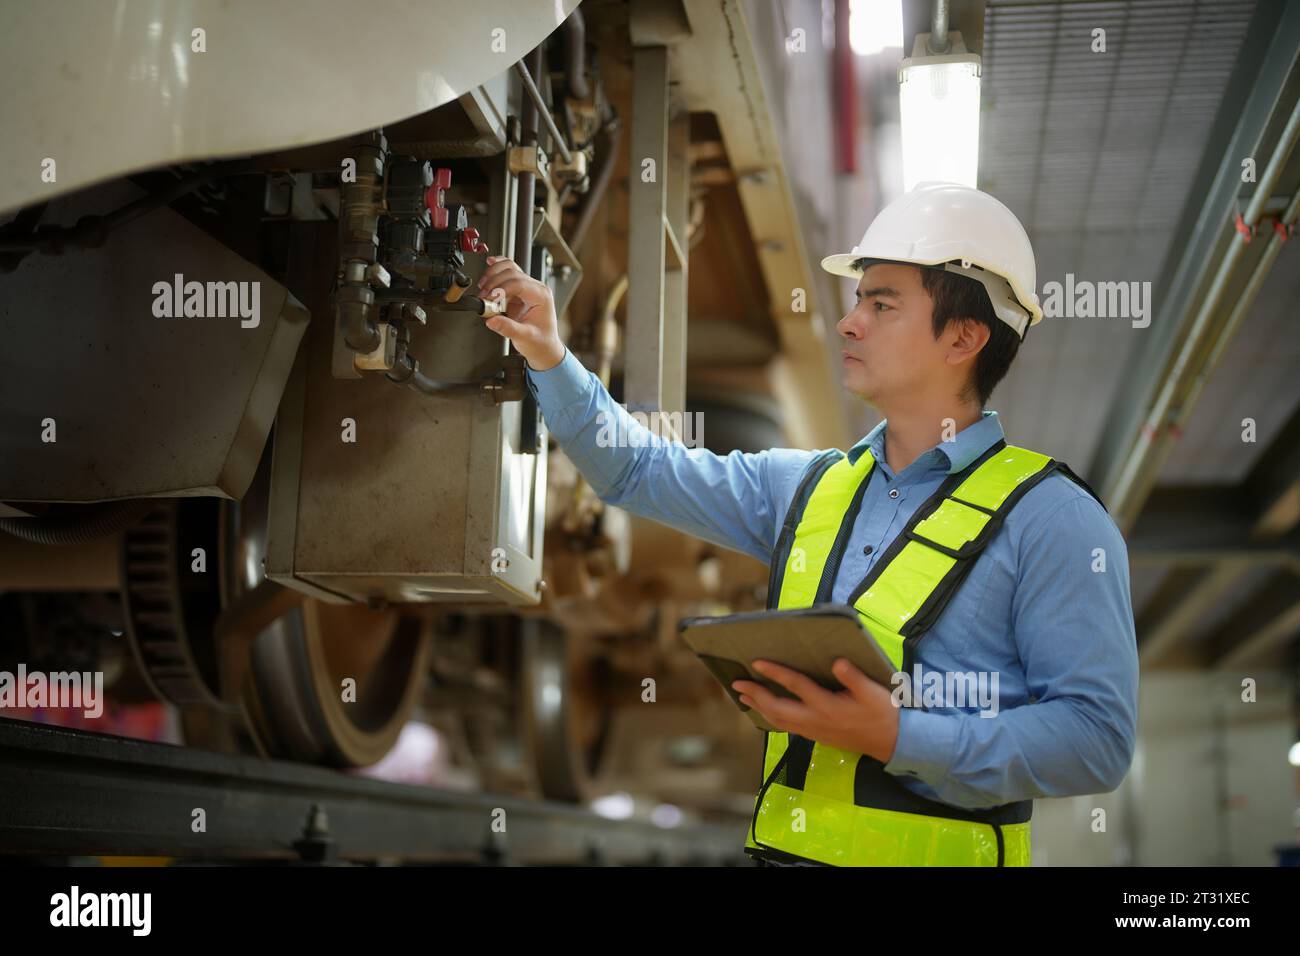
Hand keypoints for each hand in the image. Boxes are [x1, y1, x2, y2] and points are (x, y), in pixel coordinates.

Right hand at [476, 255, 565, 370]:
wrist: (544, 347)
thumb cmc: (540, 342)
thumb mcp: (525, 338)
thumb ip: (508, 328)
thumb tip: (491, 320)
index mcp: (542, 296)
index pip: (519, 284)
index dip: (501, 289)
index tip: (489, 298)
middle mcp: (536, 288)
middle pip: (512, 273)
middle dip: (494, 283)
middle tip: (483, 297)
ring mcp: (528, 287)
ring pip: (509, 267)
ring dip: (493, 274)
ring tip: (483, 286)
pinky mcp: (519, 289)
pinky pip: (508, 272)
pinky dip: (497, 268)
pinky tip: (489, 265)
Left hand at [731, 658, 899, 761]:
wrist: (891, 742)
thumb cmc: (882, 713)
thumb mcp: (873, 692)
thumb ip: (854, 677)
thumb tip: (837, 662)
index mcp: (828, 706)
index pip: (796, 686)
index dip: (775, 673)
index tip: (757, 662)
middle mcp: (816, 720)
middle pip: (777, 709)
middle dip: (755, 695)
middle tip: (736, 683)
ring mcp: (814, 731)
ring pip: (779, 721)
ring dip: (759, 707)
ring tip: (743, 697)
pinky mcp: (816, 736)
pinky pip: (787, 727)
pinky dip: (771, 718)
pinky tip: (766, 711)